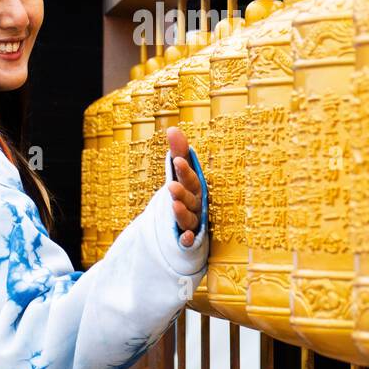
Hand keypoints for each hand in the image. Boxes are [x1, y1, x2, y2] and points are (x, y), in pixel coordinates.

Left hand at [165, 126, 201, 247]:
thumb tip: (172, 129)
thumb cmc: (188, 191)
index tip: (177, 160)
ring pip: (189, 218)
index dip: (184, 171)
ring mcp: (193, 221)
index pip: (190, 178)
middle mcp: (197, 204)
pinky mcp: (189, 237)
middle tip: (171, 185)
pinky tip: (184, 239)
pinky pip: (189, 240)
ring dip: (182, 213)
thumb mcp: (182, 172)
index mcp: (195, 188)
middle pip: (190, 198)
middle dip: (182, 192)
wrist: (194, 219)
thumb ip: (178, 152)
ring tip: (174, 206)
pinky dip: (188, 240)